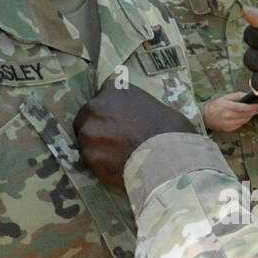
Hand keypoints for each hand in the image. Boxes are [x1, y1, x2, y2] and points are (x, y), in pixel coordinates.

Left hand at [75, 84, 194, 186]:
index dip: (112, 111)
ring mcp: (89, 132)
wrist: (171, 159)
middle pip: (87, 117)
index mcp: (112, 89)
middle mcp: (95, 107)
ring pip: (86, 140)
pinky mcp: (89, 157)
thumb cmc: (171, 130)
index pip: (103, 97)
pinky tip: (120, 167)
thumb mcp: (153, 104)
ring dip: (98, 147)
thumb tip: (130, 116)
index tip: (121, 121)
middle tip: (117, 140)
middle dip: (99, 127)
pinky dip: (102, 165)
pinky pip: (92, 161)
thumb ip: (133, 106)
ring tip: (120, 156)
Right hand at [203, 92, 257, 133]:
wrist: (206, 116)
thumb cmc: (216, 105)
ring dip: (250, 116)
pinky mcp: (229, 129)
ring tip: (253, 111)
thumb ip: (237, 96)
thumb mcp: (225, 97)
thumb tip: (248, 95)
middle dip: (254, 111)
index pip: (244, 107)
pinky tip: (244, 116)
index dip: (253, 107)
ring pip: (245, 120)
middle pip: (246, 114)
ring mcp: (229, 123)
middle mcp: (228, 116)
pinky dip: (244, 120)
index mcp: (227, 106)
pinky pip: (241, 124)